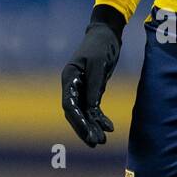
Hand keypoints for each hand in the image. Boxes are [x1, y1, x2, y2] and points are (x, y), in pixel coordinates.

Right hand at [61, 5, 124, 145]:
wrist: (107, 34)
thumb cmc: (100, 45)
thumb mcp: (98, 64)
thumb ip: (94, 86)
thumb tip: (92, 110)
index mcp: (69, 78)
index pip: (69, 104)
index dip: (77, 121)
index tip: (88, 133)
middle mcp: (72, 86)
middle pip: (75, 113)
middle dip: (84, 128)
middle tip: (96, 142)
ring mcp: (81, 89)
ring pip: (84, 113)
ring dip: (92, 127)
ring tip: (102, 141)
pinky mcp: (92, 90)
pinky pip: (94, 108)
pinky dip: (100, 119)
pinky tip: (108, 128)